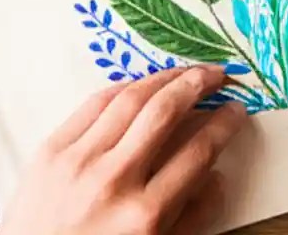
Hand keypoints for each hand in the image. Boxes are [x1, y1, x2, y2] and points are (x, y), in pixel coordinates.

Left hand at [0, 65, 248, 234]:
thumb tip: (216, 175)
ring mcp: (78, 161)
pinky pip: (93, 104)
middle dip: (198, 85)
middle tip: (219, 75)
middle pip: (165, 113)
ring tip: (186, 71)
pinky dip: (123, 87)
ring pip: (130, 99)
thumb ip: (191, 217)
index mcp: (145, 215)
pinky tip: (142, 83)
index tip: (236, 110)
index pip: (197, 152)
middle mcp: (114, 181)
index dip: (223, 125)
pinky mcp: (50, 149)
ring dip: (164, 77)